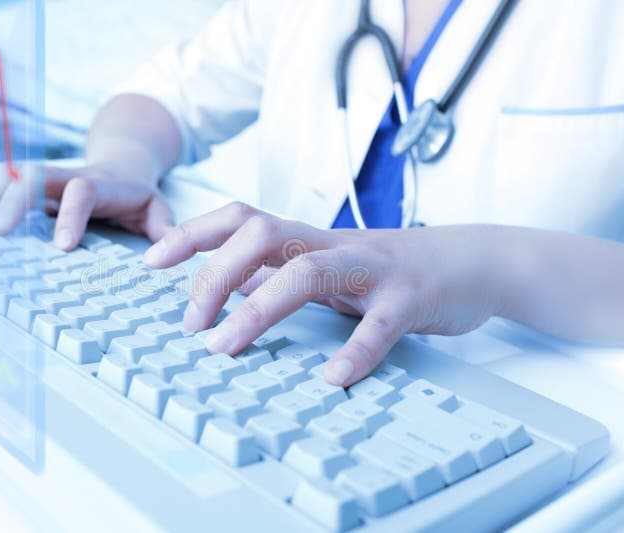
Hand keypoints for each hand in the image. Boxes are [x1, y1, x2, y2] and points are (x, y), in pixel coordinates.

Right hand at [0, 164, 173, 248]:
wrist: (122, 162)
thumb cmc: (138, 193)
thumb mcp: (157, 209)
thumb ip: (163, 227)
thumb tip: (163, 251)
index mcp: (100, 184)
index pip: (82, 192)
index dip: (71, 216)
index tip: (61, 247)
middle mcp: (68, 174)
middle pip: (34, 177)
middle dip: (12, 202)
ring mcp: (46, 175)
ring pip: (11, 177)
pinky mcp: (30, 181)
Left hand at [144, 202, 502, 386]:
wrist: (470, 262)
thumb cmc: (388, 269)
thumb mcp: (325, 266)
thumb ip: (278, 271)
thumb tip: (229, 284)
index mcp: (309, 239)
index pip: (241, 217)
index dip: (193, 232)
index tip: (152, 260)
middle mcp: (333, 244)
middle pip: (262, 232)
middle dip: (215, 274)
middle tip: (191, 325)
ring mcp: (372, 268)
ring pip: (309, 271)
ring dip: (259, 310)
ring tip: (225, 348)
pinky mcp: (410, 298)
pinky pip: (380, 323)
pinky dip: (355, 352)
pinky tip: (332, 379)